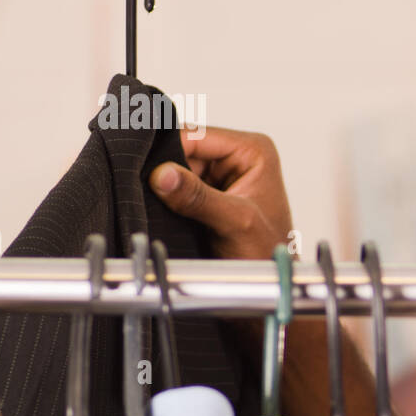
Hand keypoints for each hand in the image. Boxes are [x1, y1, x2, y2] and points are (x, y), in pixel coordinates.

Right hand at [148, 127, 292, 259]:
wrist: (268, 280)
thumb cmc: (268, 254)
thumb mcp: (235, 221)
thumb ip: (199, 197)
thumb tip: (163, 174)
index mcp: (252, 151)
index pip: (197, 135)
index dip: (167, 151)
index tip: (146, 169)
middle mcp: (236, 157)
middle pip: (181, 151)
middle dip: (164, 171)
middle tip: (150, 191)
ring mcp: (219, 175)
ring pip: (174, 170)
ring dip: (163, 188)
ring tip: (161, 206)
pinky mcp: (206, 194)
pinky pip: (175, 188)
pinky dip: (165, 199)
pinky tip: (162, 210)